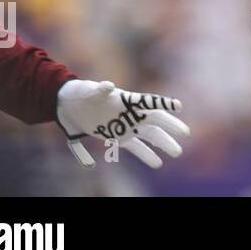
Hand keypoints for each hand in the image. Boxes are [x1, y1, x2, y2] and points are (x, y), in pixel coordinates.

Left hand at [56, 79, 189, 168]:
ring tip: (173, 156)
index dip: (164, 103)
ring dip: (160, 146)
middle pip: (153, 123)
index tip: (179, 106)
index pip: (149, 102)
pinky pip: (129, 148)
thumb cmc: (79, 92)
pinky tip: (155, 163)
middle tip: (185, 135)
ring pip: (146, 138)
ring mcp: (122, 127)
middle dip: (169, 129)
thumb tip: (109, 86)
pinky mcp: (112, 137)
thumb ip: (98, 90)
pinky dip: (141, 155)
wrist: (65, 105)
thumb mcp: (87, 90)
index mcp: (126, 101)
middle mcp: (129, 115)